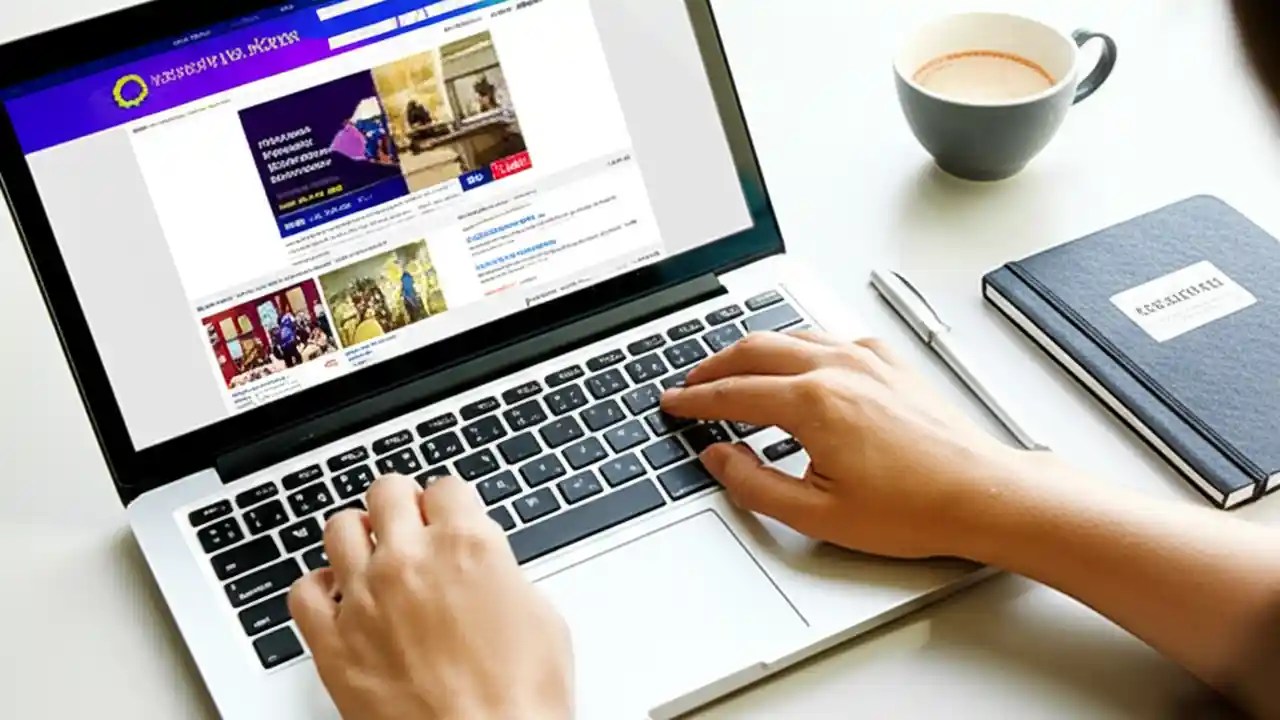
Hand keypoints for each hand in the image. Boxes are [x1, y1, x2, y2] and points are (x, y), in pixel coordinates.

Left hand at [289, 475, 572, 719]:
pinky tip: (339, 597)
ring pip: (339, 528)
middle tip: (412, 523)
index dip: (452, 502)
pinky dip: (318, 588)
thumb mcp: (542, 619)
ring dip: (359, 535)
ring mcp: (364, 600)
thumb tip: (490, 570)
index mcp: (467, 547)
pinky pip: (302, 592)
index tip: (451, 513)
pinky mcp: (333, 644)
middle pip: (387, 491)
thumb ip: (504, 575)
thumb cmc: (521, 702)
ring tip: (373, 553)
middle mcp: (409, 562)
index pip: (447, 487)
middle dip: (403, 503)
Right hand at [661, 331, 1037, 559]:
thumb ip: (754, 483)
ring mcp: (867, 359)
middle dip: (713, 366)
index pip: (733, 394)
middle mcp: (838, 368)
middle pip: (754, 350)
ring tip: (732, 371)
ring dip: (752, 351)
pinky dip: (798, 347)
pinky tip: (796, 365)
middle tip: (691, 384)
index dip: (694, 400)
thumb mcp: (816, 514)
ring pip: (791, 335)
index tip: (672, 404)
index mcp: (813, 402)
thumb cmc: (914, 507)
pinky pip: (829, 338)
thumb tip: (718, 458)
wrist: (982, 494)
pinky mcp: (890, 362)